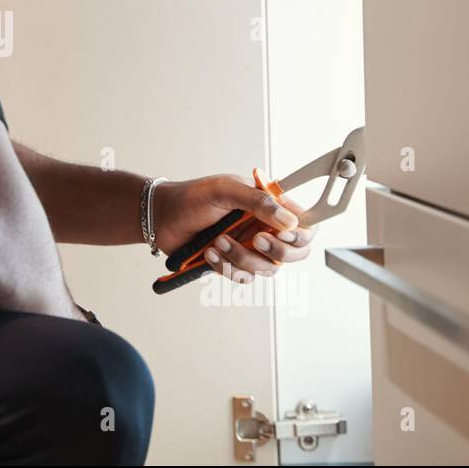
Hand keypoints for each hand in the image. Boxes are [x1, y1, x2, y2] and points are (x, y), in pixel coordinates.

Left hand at [151, 173, 317, 282]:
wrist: (162, 217)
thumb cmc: (192, 197)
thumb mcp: (225, 190)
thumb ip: (258, 201)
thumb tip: (290, 220)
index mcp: (269, 206)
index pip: (305, 223)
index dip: (302, 233)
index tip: (283, 233)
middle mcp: (265, 227)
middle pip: (296, 252)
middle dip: (277, 251)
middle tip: (255, 239)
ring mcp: (251, 248)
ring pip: (269, 268)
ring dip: (243, 258)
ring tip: (217, 241)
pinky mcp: (234, 264)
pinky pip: (245, 277)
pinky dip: (228, 268)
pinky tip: (210, 253)